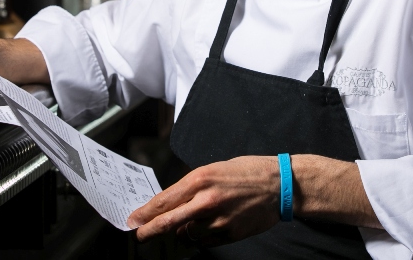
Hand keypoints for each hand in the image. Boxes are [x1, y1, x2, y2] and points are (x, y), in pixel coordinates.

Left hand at [127, 156, 279, 246]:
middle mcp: (205, 200)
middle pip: (168, 222)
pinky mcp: (229, 234)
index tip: (133, 220)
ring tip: (190, 223)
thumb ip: (191, 187)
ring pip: (186, 235)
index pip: (164, 201)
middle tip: (139, 235)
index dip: (145, 213)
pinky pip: (205, 242)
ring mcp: (218, 220)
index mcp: (199, 179)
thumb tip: (171, 204)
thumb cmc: (246, 172)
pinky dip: (200, 238)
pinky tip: (207, 228)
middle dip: (149, 231)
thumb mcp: (214, 170)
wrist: (279, 184)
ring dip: (181, 232)